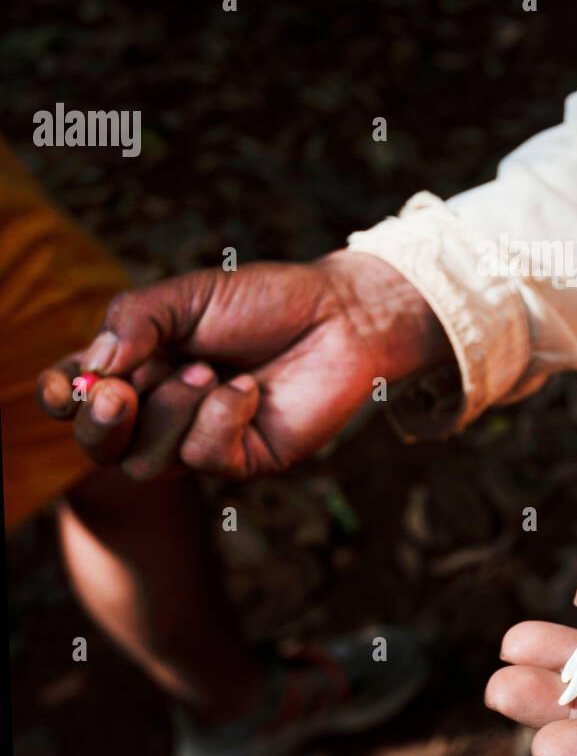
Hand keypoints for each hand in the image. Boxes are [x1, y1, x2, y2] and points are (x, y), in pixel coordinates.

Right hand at [36, 252, 450, 479]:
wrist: (339, 316)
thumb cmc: (265, 301)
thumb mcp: (189, 295)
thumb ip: (135, 320)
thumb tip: (95, 365)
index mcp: (138, 366)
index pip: (76, 395)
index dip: (59, 397)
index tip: (64, 385)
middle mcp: (161, 409)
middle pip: (102, 444)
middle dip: (100, 424)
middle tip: (120, 393)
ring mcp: (199, 440)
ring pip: (147, 461)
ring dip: (170, 412)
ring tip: (209, 370)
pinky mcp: (241, 460)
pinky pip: (204, 457)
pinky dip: (220, 417)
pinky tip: (247, 388)